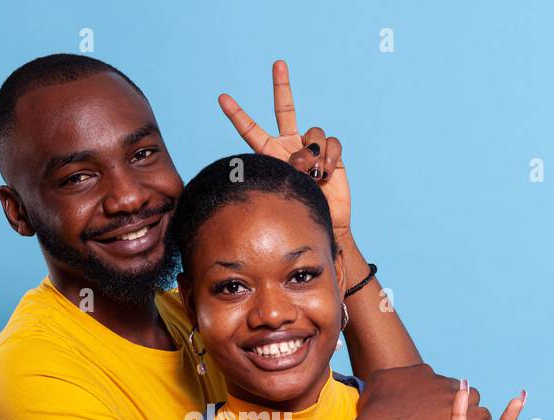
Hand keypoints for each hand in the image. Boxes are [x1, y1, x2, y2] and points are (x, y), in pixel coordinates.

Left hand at [219, 60, 350, 238]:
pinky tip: (327, 173)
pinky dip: (330, 157)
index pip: (250, 130)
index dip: (237, 115)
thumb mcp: (280, 190)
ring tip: (313, 176)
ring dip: (313, 155)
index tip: (222, 98)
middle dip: (282, 86)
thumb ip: (289, 168)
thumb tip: (308, 155)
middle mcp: (289, 144)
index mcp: (269, 153)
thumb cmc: (295, 213)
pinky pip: (331, 141)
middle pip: (285, 109)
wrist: (323, 222)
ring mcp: (311, 147)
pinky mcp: (331, 152)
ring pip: (313, 132)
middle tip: (278, 63)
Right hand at [358, 364, 491, 419]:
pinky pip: (482, 414)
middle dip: (452, 398)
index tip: (425, 405)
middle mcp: (439, 381)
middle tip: (442, 414)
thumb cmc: (375, 408)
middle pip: (455, 387)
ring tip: (464, 418)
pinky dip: (481, 419)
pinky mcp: (461, 417)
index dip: (431, 392)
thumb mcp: (375, 382)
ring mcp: (452, 398)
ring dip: (470, 405)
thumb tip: (387, 382)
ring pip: (473, 396)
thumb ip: (386, 378)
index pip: (433, 378)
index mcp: (420, 372)